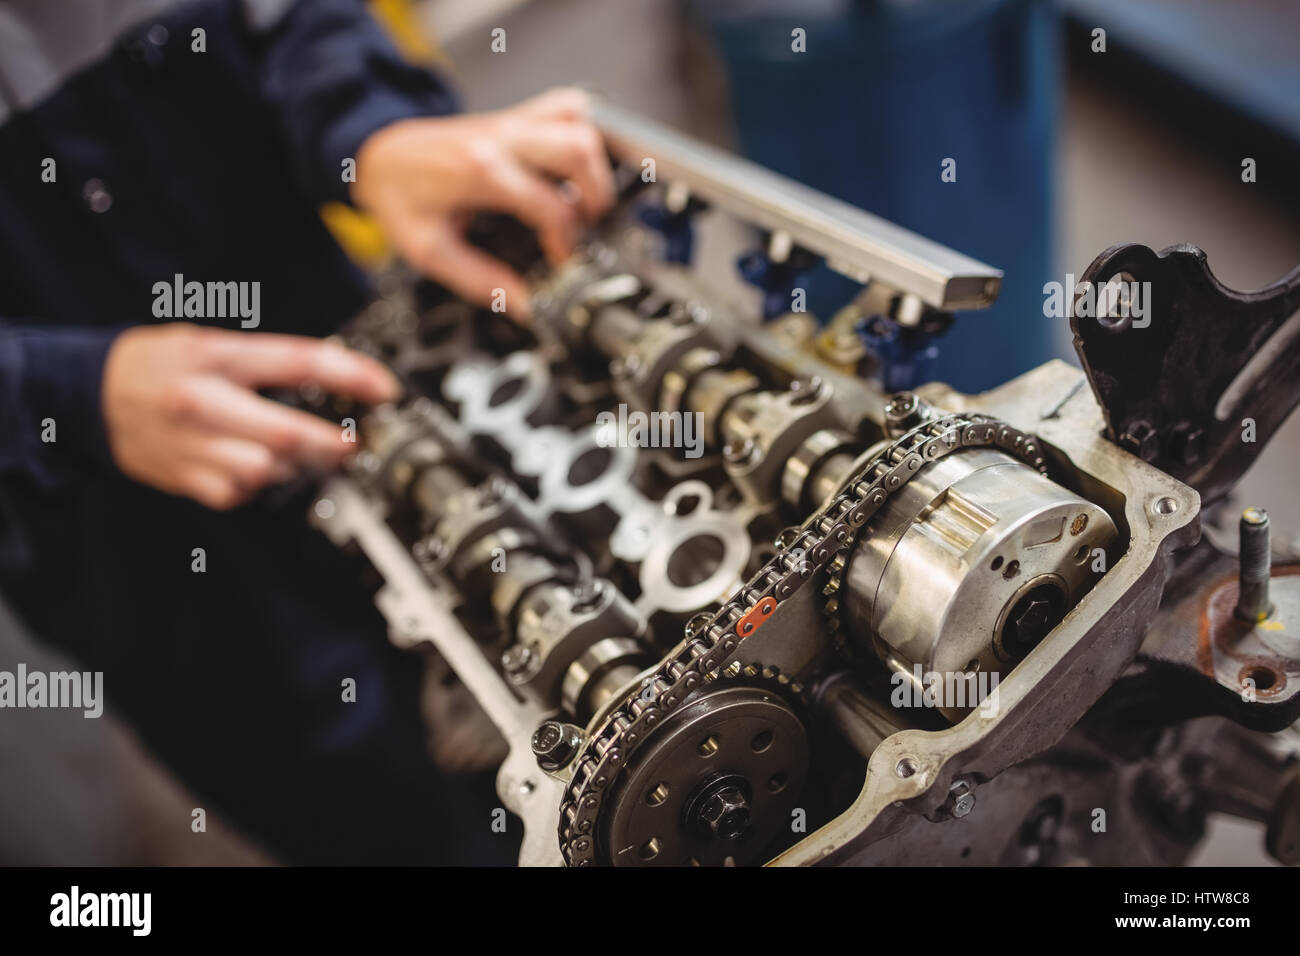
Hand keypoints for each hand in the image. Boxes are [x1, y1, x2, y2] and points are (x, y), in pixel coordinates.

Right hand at [102, 323, 399, 509]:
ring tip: (295, 454)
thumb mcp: (212, 342)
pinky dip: (256, 484)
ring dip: (293, 465)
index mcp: (217, 357)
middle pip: (286, 432)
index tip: (384, 388)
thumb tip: (333, 371)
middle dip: (331, 444)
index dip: (351, 374)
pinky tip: (252, 467)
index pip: (298, 361)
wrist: (90, 394)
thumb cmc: (159, 364)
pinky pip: (239, 491)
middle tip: (351, 444)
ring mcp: (193, 443)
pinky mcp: (185, 477)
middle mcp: (205, 400)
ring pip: (266, 469)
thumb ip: (267, 359)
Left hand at [352, 87, 613, 318]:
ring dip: (596, 163)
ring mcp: (512, 122)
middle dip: (596, 196)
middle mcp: (502, 139)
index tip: (563, 259)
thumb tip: (526, 306)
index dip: (567, 240)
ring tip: (585, 199)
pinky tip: (577, 165)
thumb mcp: (431, 251)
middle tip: (586, 227)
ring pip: (580, 121)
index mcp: (480, 172)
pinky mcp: (518, 116)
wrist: (382, 156)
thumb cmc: (402, 197)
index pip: (550, 205)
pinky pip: (566, 106)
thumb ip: (481, 281)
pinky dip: (585, 131)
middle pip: (578, 149)